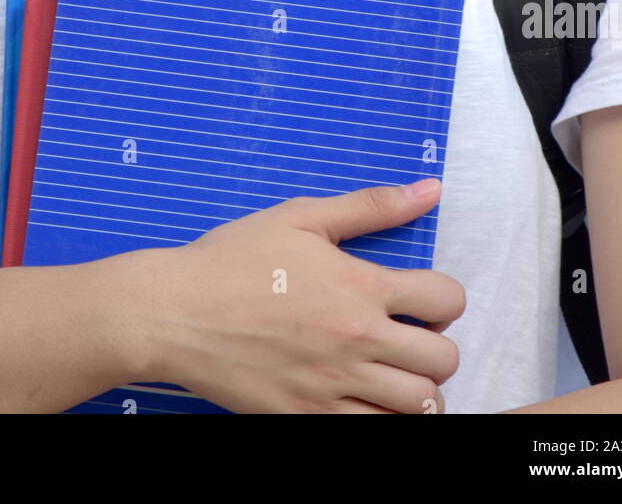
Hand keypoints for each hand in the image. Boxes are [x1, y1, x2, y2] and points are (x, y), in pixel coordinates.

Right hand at [147, 179, 464, 413]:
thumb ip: (372, 206)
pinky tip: (364, 397)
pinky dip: (381, 417)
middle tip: (409, 338)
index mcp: (360, 286)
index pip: (446, 300)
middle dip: (437, 347)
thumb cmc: (233, 259)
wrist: (175, 312)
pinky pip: (373, 432)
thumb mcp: (302, 218)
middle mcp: (356, 340)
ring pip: (418, 406)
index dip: (444, 297)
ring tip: (393, 373)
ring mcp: (334, 387)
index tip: (422, 299)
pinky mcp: (308, 418)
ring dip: (417, 389)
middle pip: (443, 361)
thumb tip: (428, 190)